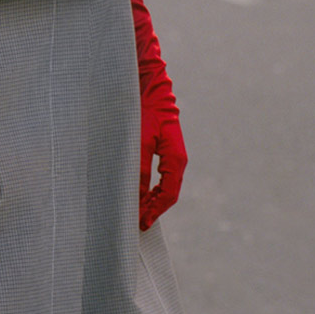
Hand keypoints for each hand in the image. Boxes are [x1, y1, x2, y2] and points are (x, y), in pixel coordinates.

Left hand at [140, 104, 185, 230]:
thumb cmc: (145, 113)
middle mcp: (178, 161)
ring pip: (165, 187)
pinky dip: (151, 188)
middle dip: (153, 209)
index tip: (141, 223)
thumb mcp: (140, 143)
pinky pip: (162, 177)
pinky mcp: (165, 151)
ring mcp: (173, 157)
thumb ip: (139, 170)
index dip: (155, 211)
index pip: (168, 195)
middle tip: (137, 221)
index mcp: (175, 160)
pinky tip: (140, 193)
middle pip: (168, 194)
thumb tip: (137, 195)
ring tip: (137, 210)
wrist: (152, 90)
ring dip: (152, 200)